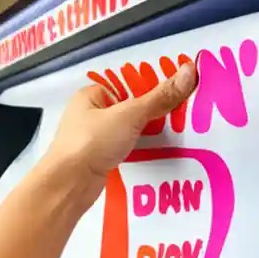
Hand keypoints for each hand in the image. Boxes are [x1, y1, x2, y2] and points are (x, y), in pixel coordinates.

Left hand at [44, 61, 198, 196]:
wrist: (68, 186)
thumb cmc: (92, 142)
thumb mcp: (129, 115)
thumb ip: (160, 97)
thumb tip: (190, 71)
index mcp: (92, 95)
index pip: (128, 83)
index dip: (154, 84)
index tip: (183, 88)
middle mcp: (91, 114)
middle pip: (131, 107)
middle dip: (157, 111)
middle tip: (189, 111)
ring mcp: (96, 139)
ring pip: (131, 130)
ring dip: (152, 133)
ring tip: (184, 131)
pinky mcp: (102, 160)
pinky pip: (128, 150)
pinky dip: (144, 150)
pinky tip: (164, 152)